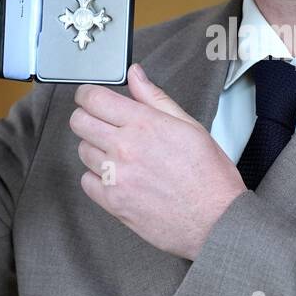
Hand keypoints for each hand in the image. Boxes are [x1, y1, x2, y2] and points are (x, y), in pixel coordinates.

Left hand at [71, 63, 247, 259]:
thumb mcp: (190, 126)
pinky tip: (117, 176)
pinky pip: (86, 181)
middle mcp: (125, 148)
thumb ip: (155, 98)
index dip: (87, 94)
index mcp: (145, 124)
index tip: (89, 97)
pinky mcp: (113, 202)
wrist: (216, 220)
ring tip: (118, 154)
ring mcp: (116, 176)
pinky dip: (96, 177)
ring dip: (94, 148)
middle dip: (86, 117)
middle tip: (101, 122)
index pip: (94, 99)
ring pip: (82, 151)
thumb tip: (135, 75)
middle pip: (79, 122)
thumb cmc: (209, 176)